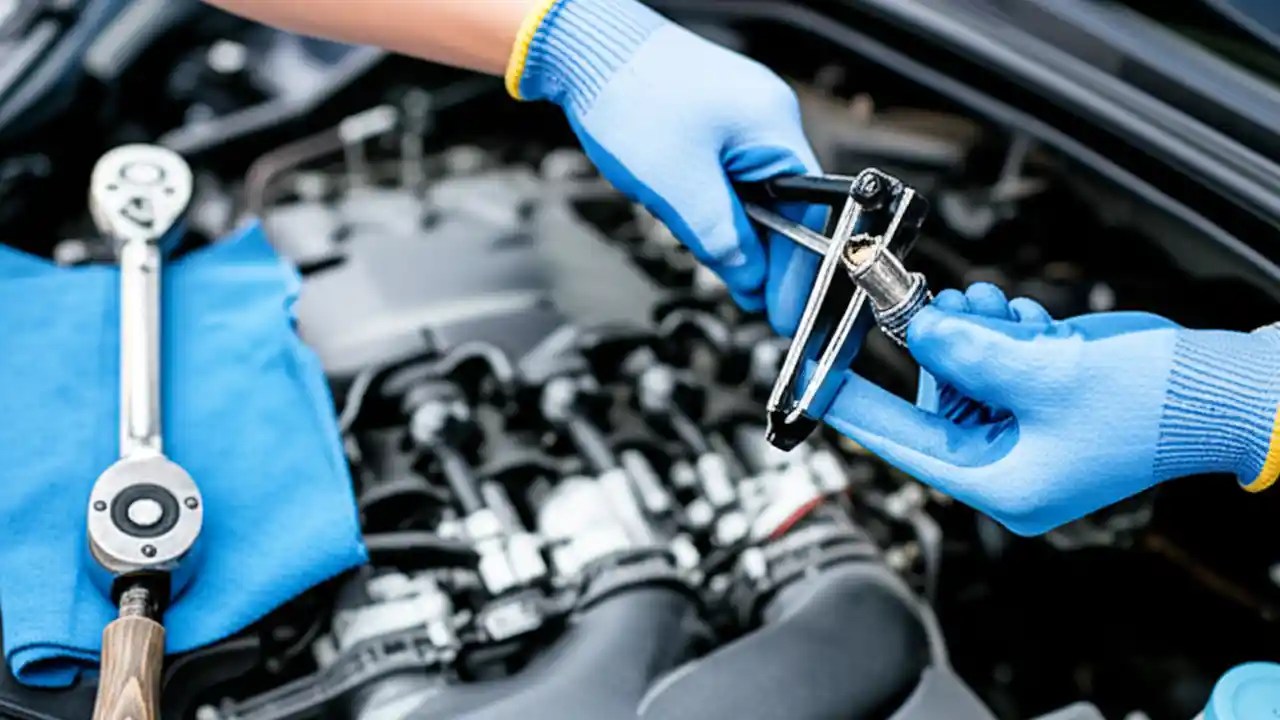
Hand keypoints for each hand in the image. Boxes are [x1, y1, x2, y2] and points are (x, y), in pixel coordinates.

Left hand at [511, 0, 823, 334]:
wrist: (584, 48)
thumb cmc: (630, 94)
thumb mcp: (679, 187)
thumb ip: (722, 239)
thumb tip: (752, 279)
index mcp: (774, 131)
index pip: (810, 217)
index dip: (799, 271)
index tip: (789, 312)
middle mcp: (766, 121)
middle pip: (783, 210)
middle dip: (763, 256)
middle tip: (752, 300)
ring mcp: (740, 120)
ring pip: (750, 198)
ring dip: (730, 230)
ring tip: (709, 253)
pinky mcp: (711, 123)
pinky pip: (726, 178)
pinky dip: (712, 206)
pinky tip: (688, 215)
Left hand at [821, 283, 1279, 534]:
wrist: (1221, 390)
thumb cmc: (1152, 404)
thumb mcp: (1046, 372)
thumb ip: (970, 351)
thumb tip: (915, 328)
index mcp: (1003, 484)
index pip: (905, 446)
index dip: (857, 408)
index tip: (815, 379)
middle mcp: (1008, 465)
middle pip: (934, 401)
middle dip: (937, 346)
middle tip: (929, 303)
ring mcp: (1025, 433)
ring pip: (965, 373)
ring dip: (972, 331)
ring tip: (994, 307)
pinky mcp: (1042, 403)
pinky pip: (997, 364)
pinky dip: (1003, 334)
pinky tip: (1025, 319)